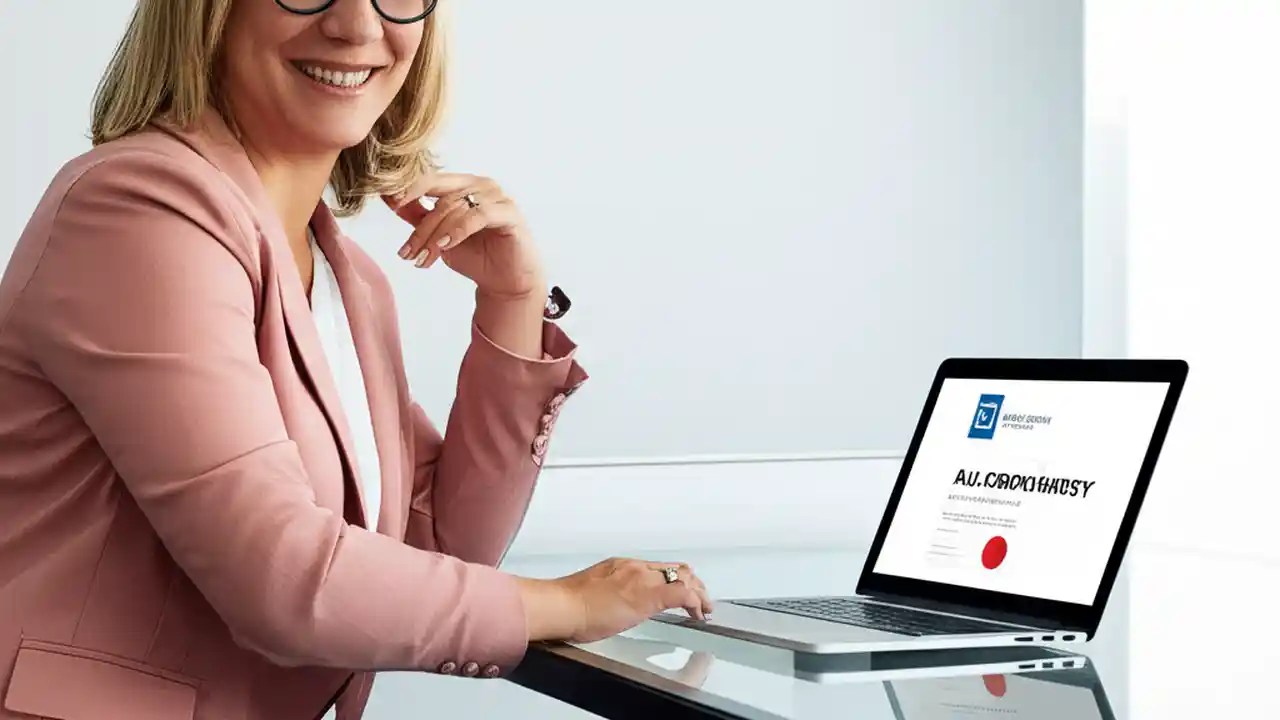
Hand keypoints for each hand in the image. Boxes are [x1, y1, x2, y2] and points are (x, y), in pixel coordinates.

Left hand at [383, 173, 544, 298]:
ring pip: (455, 208)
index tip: (389, 201)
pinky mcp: (510, 213)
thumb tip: (388, 198)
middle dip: (420, 226)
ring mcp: (497, 197)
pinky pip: (478, 216)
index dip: (408, 188)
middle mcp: (481, 185)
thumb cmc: (477, 257)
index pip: (431, 178)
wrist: (505, 284)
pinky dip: (457, 231)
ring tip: (423, 259)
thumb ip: (418, 216)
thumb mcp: (439, 236)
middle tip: (406, 252)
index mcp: (463, 184)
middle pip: (440, 195)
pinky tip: (445, 246)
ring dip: (434, 236)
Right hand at [515, 558, 713, 643]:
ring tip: (704, 609)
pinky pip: (682, 593)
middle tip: (701, 601)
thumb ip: (611, 593)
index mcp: (623, 566)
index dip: (678, 578)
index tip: (684, 591)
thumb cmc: (569, 604)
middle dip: (694, 584)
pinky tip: (697, 615)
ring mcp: (643, 579)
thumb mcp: (595, 591)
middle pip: (676, 568)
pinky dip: (695, 603)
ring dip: (698, 593)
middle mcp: (636, 568)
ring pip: (683, 577)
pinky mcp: (647, 596)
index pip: (659, 567)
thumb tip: (617, 606)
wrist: (561, 605)